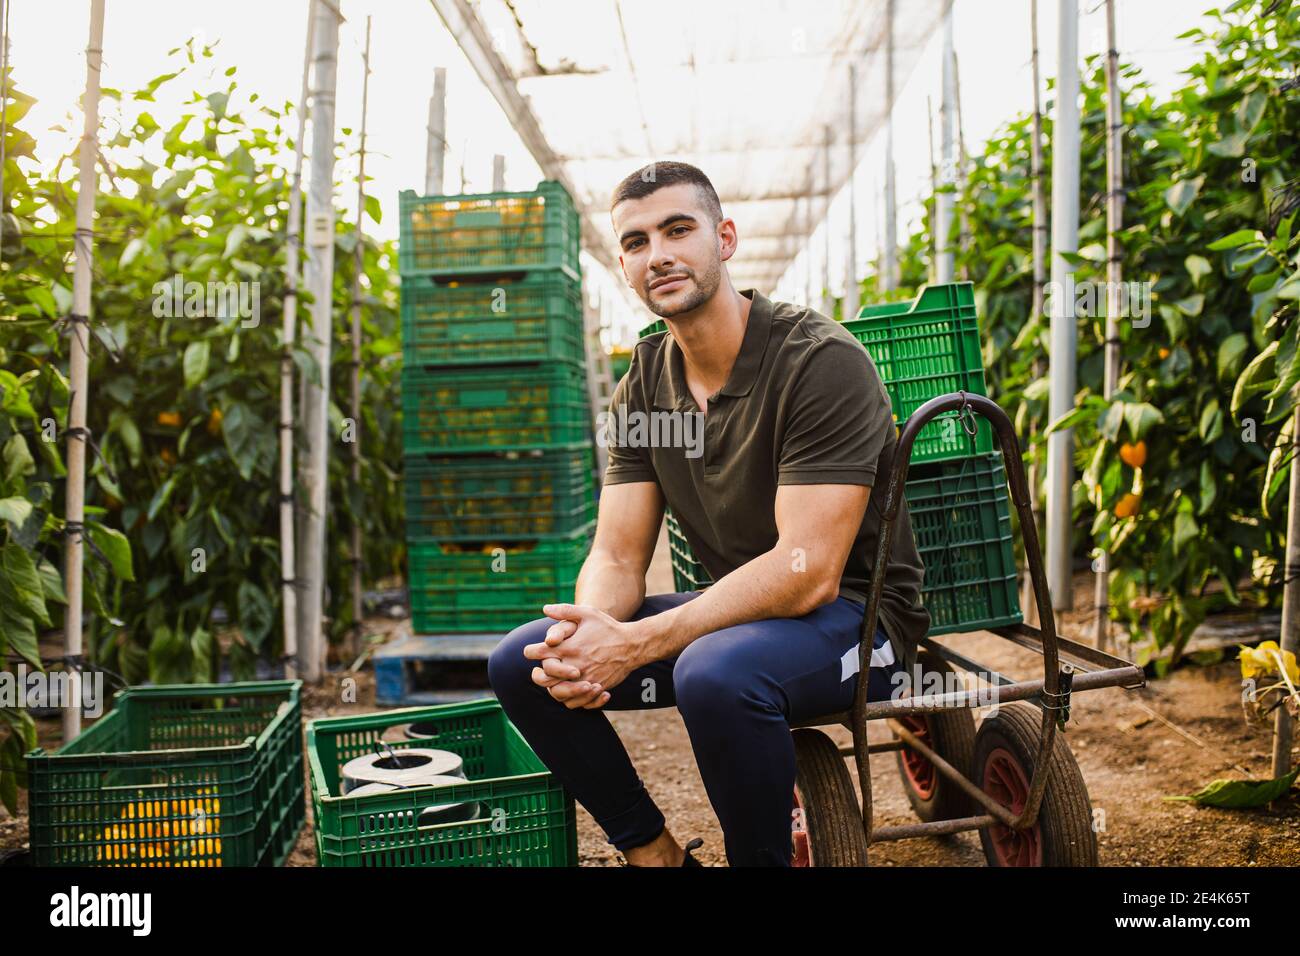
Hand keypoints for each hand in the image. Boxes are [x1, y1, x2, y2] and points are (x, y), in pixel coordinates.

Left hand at [524, 603, 641, 709]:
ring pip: (557, 693)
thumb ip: (565, 611)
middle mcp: (574, 665)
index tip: (530, 651)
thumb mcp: (588, 613)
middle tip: (538, 670)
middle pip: (543, 679)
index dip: (530, 652)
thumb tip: (545, 608)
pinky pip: (575, 702)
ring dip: (552, 688)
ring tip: (553, 682)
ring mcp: (584, 679)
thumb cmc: (608, 627)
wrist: (632, 645)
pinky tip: (570, 690)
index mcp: (568, 647)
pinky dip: (570, 699)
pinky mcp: (595, 689)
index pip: (538, 653)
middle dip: (537, 675)